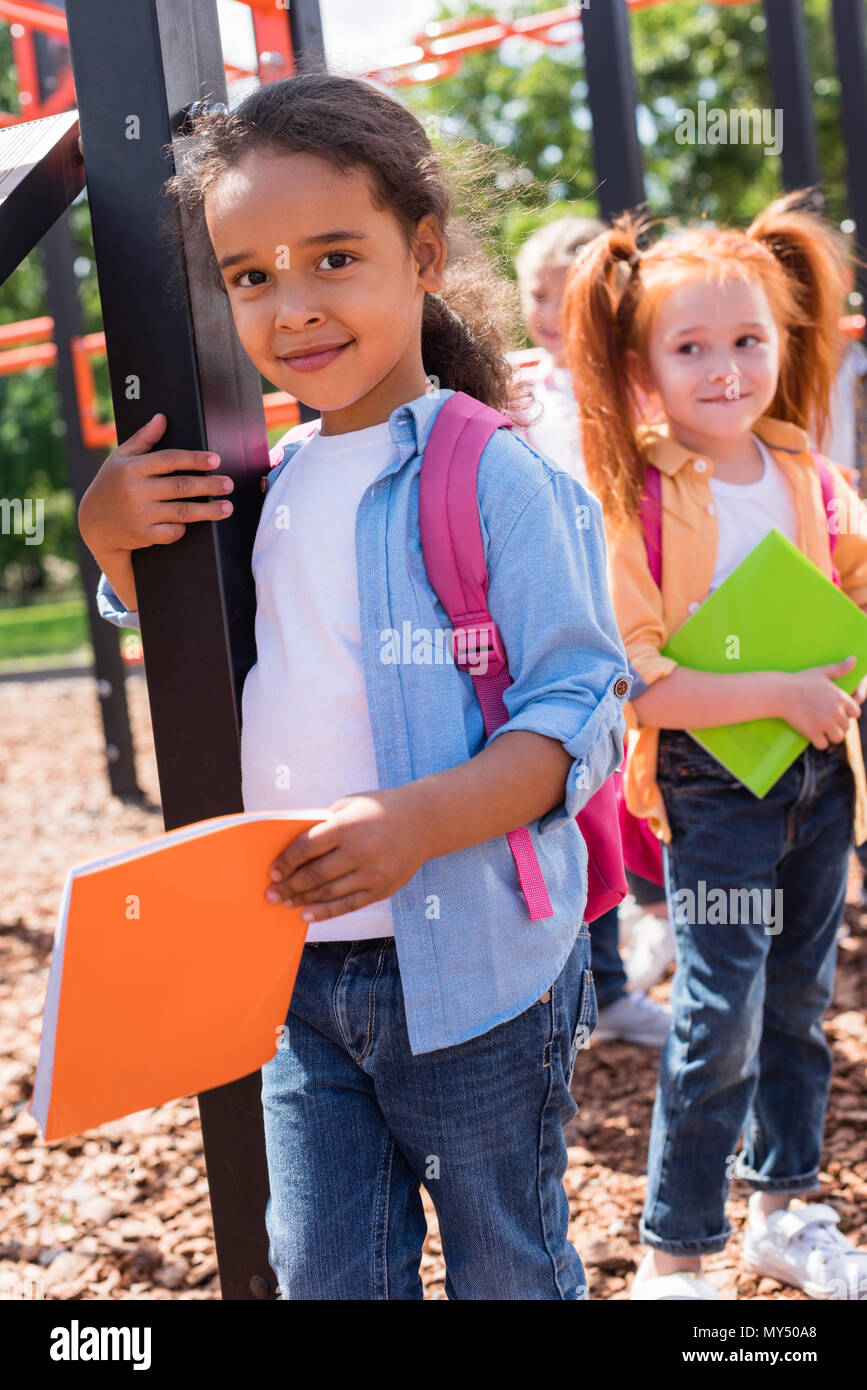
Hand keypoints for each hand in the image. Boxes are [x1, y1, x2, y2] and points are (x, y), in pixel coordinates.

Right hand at [78, 412, 232, 557]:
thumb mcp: (120, 458)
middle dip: (208, 485)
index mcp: (132, 468)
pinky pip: (172, 533)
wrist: (93, 523)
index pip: (169, 460)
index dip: (194, 459)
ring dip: (208, 510)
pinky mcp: (143, 535)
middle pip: (181, 486)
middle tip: (228, 484)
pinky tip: (195, 523)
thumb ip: (143, 439)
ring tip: (227, 507)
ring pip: (182, 512)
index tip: (215, 460)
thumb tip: (161, 418)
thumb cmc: (111, 485)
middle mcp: (136, 490)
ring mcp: (139, 514)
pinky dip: (184, 528)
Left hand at [264, 786, 430, 923]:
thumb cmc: (380, 809)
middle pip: (315, 874)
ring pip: (329, 893)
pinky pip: (349, 905)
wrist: (426, 820)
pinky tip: (307, 914)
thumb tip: (295, 850)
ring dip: (303, 900)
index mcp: (348, 826)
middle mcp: (360, 851)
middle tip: (271, 894)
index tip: (272, 871)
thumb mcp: (350, 805)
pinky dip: (326, 912)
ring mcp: (372, 872)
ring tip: (285, 904)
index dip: (286, 861)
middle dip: (289, 886)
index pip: (307, 847)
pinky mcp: (382, 888)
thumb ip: (325, 824)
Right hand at [781, 656, 861, 748]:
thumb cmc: (800, 681)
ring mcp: (825, 723)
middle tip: (824, 720)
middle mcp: (836, 712)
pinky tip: (812, 735)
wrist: (780, 692)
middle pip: (846, 727)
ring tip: (821, 730)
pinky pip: (823, 744)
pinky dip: (818, 742)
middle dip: (837, 725)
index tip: (837, 712)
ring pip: (837, 738)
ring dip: (830, 735)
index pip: (856, 713)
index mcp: (841, 698)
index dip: (847, 714)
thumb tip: (853, 659)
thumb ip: (840, 668)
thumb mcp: (822, 672)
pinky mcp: (813, 733)